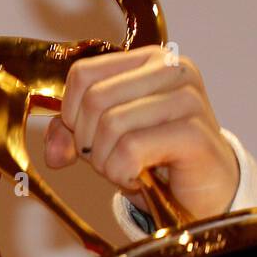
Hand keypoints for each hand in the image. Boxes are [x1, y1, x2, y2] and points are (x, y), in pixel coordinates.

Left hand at [43, 45, 239, 221]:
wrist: (203, 195)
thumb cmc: (155, 161)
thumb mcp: (104, 141)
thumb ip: (70, 135)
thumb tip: (54, 153)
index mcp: (148, 60)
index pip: (82, 73)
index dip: (70, 113)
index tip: (86, 138)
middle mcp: (171, 69)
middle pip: (94, 99)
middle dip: (86, 142)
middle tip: (106, 161)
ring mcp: (187, 98)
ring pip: (111, 125)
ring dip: (105, 162)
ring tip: (124, 170)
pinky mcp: (194, 132)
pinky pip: (131, 149)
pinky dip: (122, 172)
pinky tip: (138, 179)